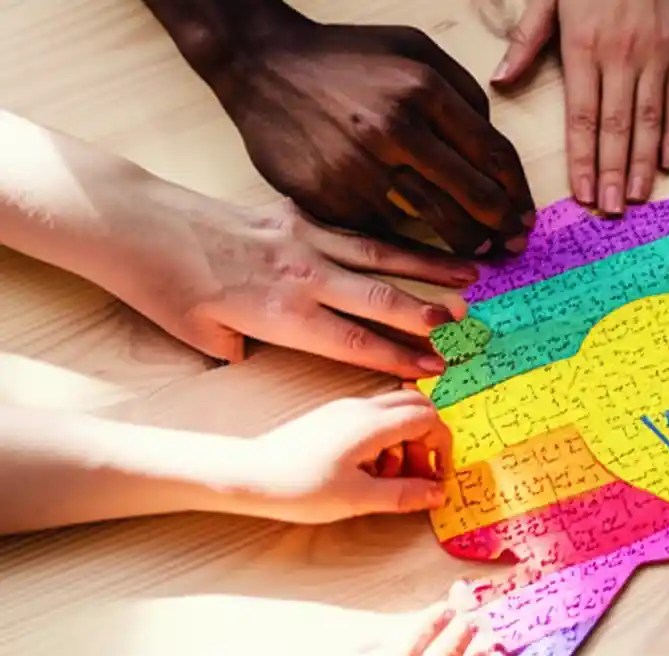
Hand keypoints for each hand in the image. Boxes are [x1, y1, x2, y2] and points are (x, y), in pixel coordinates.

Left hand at [106, 196, 471, 377]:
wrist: (137, 223)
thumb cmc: (163, 287)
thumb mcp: (202, 338)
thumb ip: (246, 350)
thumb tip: (266, 354)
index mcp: (281, 313)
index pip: (353, 340)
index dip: (398, 356)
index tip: (435, 368)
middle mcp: (301, 273)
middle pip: (378, 296)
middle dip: (426, 312)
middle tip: (466, 325)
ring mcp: (302, 237)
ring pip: (379, 253)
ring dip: (427, 266)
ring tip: (468, 274)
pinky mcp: (294, 211)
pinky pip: (355, 227)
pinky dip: (392, 236)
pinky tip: (419, 240)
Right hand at [211, 17, 534, 255]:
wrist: (261, 65)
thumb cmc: (346, 58)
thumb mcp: (413, 49)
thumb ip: (462, 91)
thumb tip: (493, 142)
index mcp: (423, 90)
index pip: (493, 154)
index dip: (518, 192)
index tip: (525, 215)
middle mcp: (394, 129)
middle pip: (472, 196)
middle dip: (501, 226)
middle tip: (511, 243)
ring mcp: (359, 166)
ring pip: (433, 222)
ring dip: (464, 243)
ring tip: (477, 252)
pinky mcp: (329, 196)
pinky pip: (385, 230)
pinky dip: (408, 242)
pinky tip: (423, 248)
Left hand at [231, 391, 451, 523]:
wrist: (248, 476)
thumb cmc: (300, 488)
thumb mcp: (358, 499)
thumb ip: (403, 494)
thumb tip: (439, 493)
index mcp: (373, 424)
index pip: (429, 418)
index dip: (441, 447)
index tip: (434, 477)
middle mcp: (362, 407)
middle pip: (417, 406)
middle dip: (427, 439)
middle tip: (416, 474)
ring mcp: (346, 409)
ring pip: (395, 411)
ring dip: (404, 441)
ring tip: (386, 477)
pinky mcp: (332, 417)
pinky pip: (373, 418)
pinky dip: (383, 440)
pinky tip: (364, 470)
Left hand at [491, 0, 668, 212]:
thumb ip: (527, 38)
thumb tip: (500, 81)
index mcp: (584, 46)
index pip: (581, 117)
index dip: (581, 160)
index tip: (580, 194)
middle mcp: (623, 55)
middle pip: (616, 127)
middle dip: (611, 173)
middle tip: (610, 212)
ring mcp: (659, 53)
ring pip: (650, 119)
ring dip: (641, 162)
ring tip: (635, 198)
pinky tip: (668, 162)